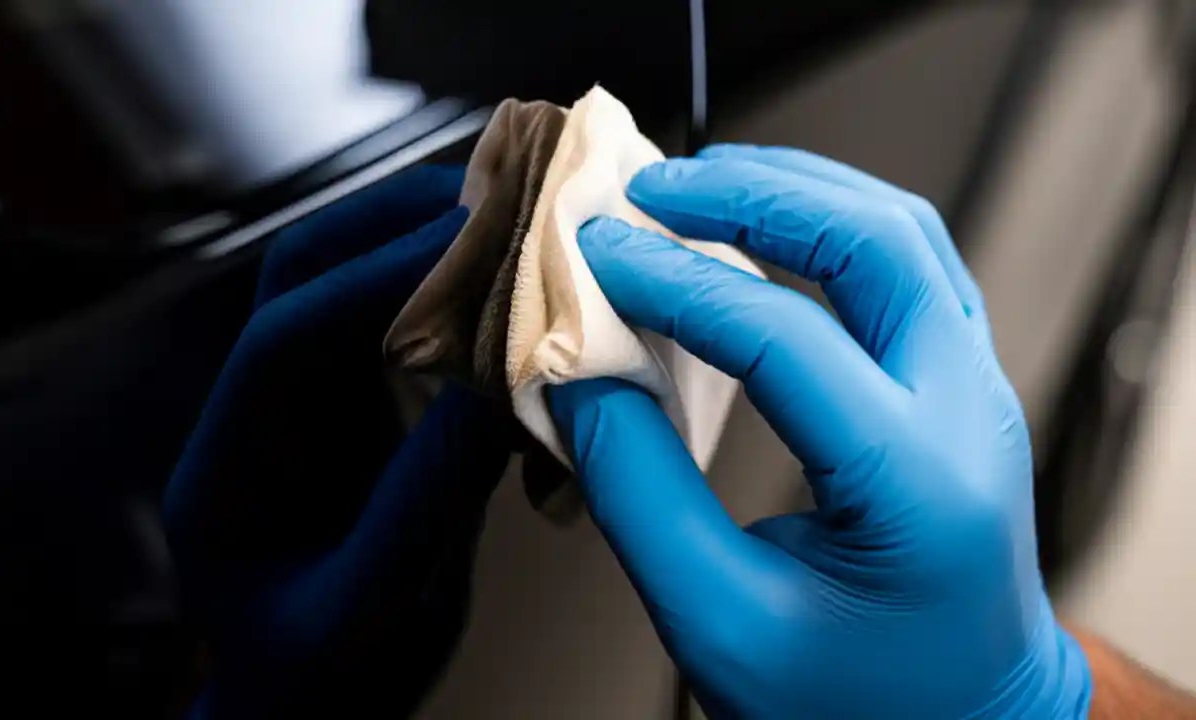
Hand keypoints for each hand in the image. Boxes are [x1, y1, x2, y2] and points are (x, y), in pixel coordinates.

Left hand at [163, 166, 512, 717]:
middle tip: (493, 201)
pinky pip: (393, 329)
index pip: (282, 337)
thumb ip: (427, 500)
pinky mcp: (356, 418)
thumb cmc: (319, 685)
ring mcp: (304, 411)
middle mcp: (256, 419)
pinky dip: (449, 294)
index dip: (374, 283)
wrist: (308, 713)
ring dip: (422, 243)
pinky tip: (506, 282)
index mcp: (226, 469)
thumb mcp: (372, 607)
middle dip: (391, 227)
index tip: (465, 254)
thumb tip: (505, 383)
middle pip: (300, 278)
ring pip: (348, 287)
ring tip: (508, 220)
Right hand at [548, 146, 1090, 718]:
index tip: (594, 258)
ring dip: (797, 190)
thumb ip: (639, 495)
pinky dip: (827, 223)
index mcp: (916, 487)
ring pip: (903, 232)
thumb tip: (580, 381)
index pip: (784, 339)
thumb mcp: (720, 622)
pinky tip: (764, 223)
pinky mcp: (957, 388)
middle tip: (652, 188)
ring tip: (700, 185)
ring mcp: (975, 395)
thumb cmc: (858, 703)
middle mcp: (968, 420)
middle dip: (753, 195)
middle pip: (876, 242)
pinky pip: (905, 265)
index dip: (673, 286)